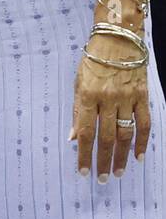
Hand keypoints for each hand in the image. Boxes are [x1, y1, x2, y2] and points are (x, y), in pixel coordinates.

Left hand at [72, 31, 151, 180]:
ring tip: (118, 172)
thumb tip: (74, 137)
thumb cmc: (93, 60)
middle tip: (102, 179)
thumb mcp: (78, 82)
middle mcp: (107, 99)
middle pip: (106, 137)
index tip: (83, 171)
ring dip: (121, 156)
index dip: (84, 154)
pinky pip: (144, 124)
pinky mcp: (142, 96)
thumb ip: (77, 111)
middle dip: (102, 161)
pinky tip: (139, 157)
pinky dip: (142, 142)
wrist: (118, 39)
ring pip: (125, 134)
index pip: (85, 131)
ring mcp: (127, 98)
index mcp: (87, 95)